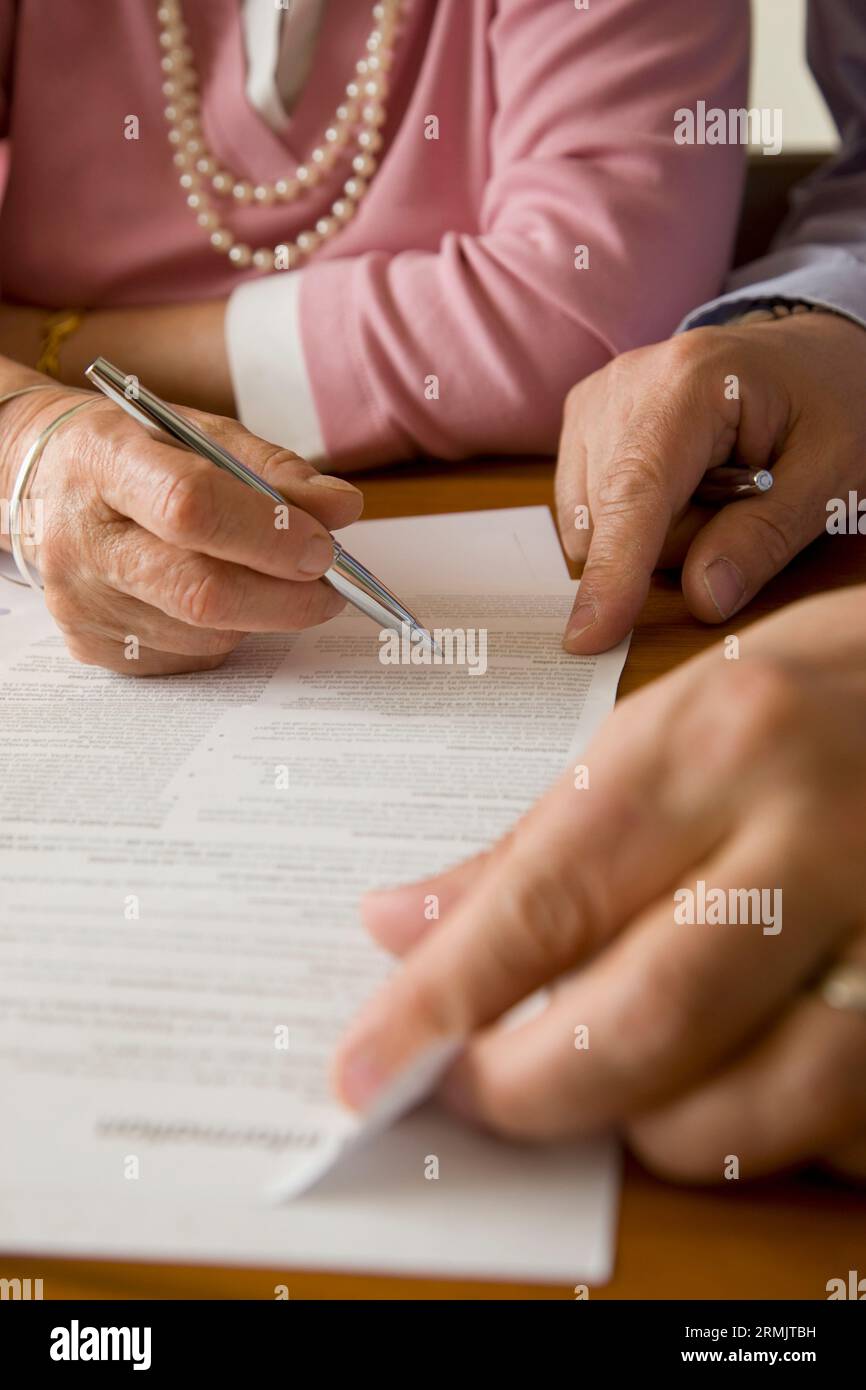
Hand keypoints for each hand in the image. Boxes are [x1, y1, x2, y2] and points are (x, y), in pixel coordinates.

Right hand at [2, 385, 362, 673]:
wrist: (48, 482)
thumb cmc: (137, 453)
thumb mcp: (200, 433)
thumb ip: (274, 470)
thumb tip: (341, 509)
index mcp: (105, 460)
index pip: (191, 507)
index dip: (269, 533)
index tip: (322, 545)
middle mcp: (81, 537)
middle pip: (201, 591)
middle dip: (285, 597)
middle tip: (328, 587)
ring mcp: (81, 601)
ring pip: (205, 634)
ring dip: (258, 615)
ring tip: (262, 579)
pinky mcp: (91, 646)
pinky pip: (188, 658)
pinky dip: (224, 634)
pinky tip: (216, 597)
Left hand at [333, 586, 865, 1182]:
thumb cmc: (817, 692)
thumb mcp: (671, 720)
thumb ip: (539, 837)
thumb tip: (404, 927)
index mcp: (718, 744)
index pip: (545, 901)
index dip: (440, 1001)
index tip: (368, 1065)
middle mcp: (812, 835)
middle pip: (645, 1021)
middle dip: (530, 1089)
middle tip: (469, 1092)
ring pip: (756, 1102)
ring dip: (652, 1127)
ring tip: (609, 1086)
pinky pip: (845, 1124)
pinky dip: (769, 1132)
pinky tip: (733, 1080)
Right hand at [555, 311, 865, 652]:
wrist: (804, 355)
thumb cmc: (826, 403)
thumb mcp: (831, 474)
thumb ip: (766, 537)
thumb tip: (702, 598)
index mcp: (690, 382)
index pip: (637, 492)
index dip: (614, 568)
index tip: (590, 635)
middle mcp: (624, 385)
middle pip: (616, 520)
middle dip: (678, 540)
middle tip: (742, 496)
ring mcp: (594, 402)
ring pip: (595, 526)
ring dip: (655, 534)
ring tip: (711, 487)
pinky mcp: (580, 423)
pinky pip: (586, 516)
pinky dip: (632, 522)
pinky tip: (677, 487)